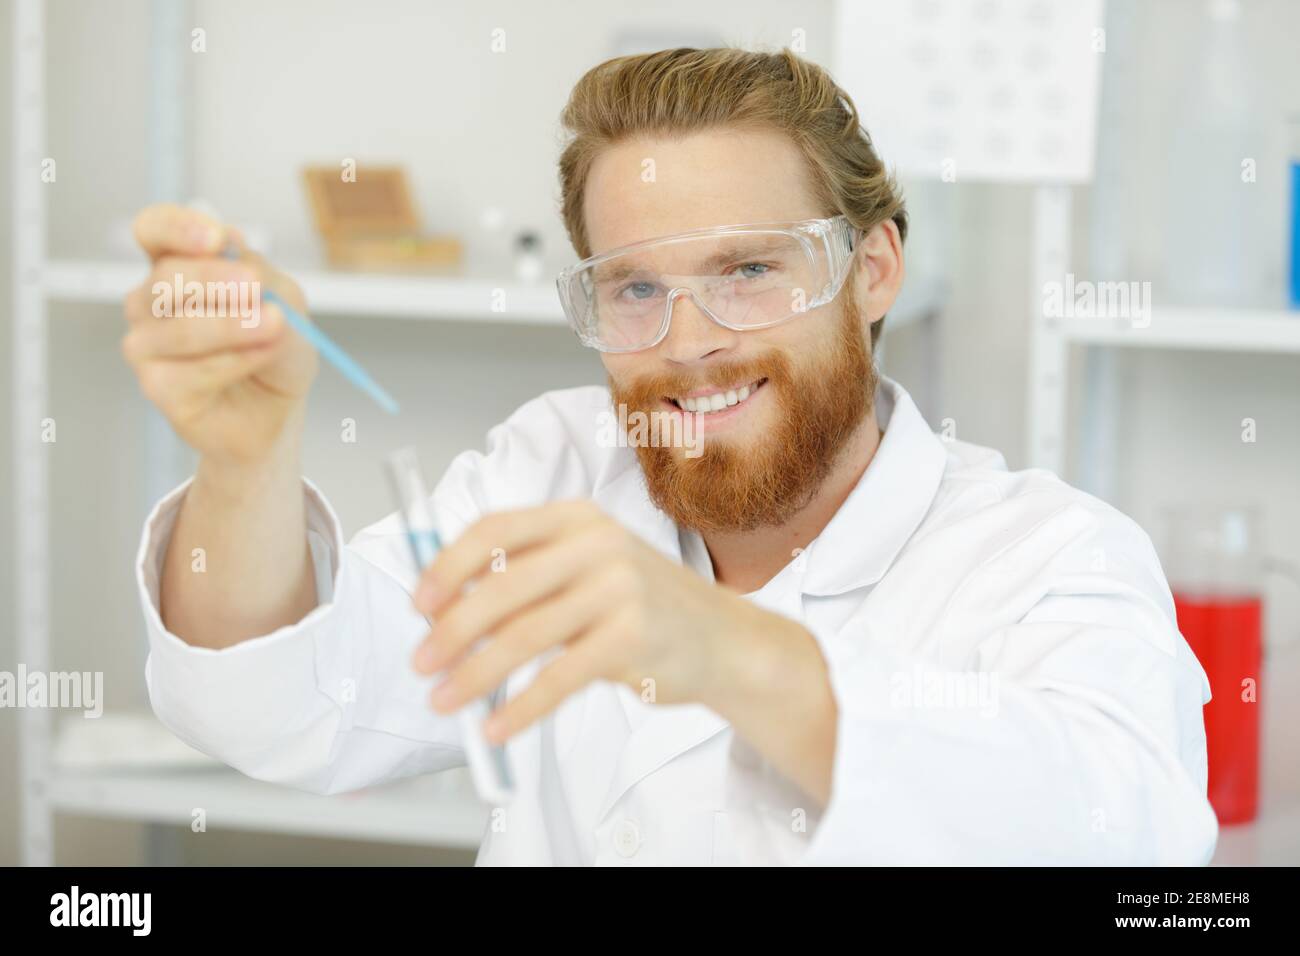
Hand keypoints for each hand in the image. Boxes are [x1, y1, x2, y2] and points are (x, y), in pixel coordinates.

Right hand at [121, 203, 317, 465]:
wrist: (280, 406)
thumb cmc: (276, 348)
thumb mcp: (287, 301)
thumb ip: (263, 275)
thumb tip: (233, 251)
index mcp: (178, 264)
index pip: (154, 229)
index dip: (177, 227)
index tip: (215, 239)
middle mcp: (152, 301)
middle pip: (166, 277)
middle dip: (215, 280)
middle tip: (255, 287)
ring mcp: (148, 344)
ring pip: (177, 327)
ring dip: (229, 325)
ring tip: (273, 326)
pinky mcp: (158, 387)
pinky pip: (189, 372)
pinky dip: (233, 362)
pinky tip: (260, 357)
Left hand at [410, 500, 761, 741]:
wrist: (725, 641)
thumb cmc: (644, 606)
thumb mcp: (591, 569)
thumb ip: (530, 578)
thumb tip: (446, 611)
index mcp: (578, 518)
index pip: (495, 528)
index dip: (448, 565)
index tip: (420, 603)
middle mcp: (598, 544)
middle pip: (501, 585)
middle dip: (450, 629)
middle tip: (421, 663)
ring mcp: (619, 588)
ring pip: (523, 636)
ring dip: (474, 675)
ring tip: (445, 700)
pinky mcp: (633, 637)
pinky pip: (558, 678)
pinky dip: (519, 709)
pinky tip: (497, 728)